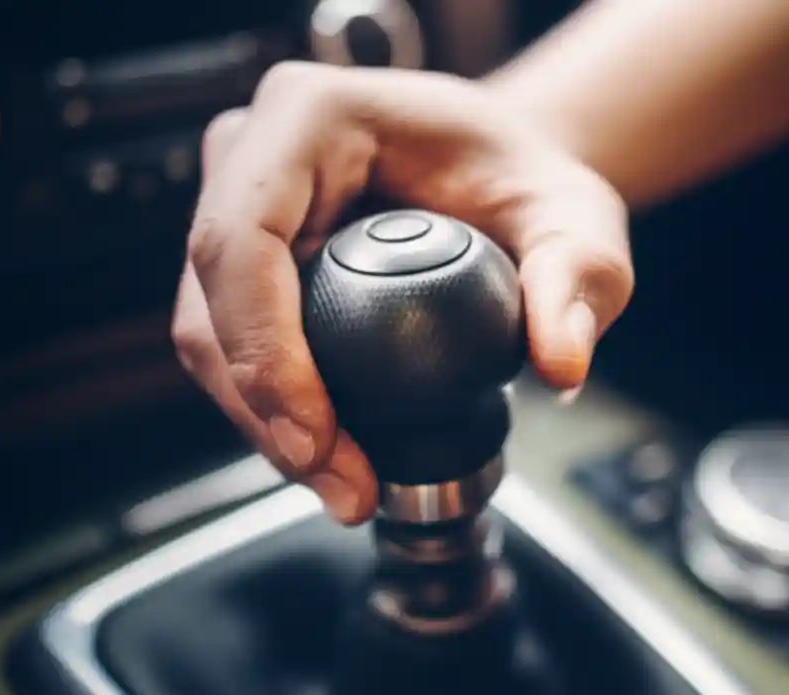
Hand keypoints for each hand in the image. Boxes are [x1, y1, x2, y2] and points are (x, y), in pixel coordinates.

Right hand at [171, 62, 632, 523]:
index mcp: (312, 114)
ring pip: (210, 334)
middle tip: (343, 485)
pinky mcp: (248, 262)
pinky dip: (273, 411)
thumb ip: (579, 280)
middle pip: (212, 299)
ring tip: (345, 486)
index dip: (263, 347)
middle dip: (262, 411)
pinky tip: (330, 458)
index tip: (318, 435)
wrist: (499, 180)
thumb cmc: (523, 181)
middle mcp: (255, 153)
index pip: (245, 236)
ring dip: (262, 426)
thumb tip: (562, 363)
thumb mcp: (575, 219)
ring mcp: (240, 206)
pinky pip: (234, 347)